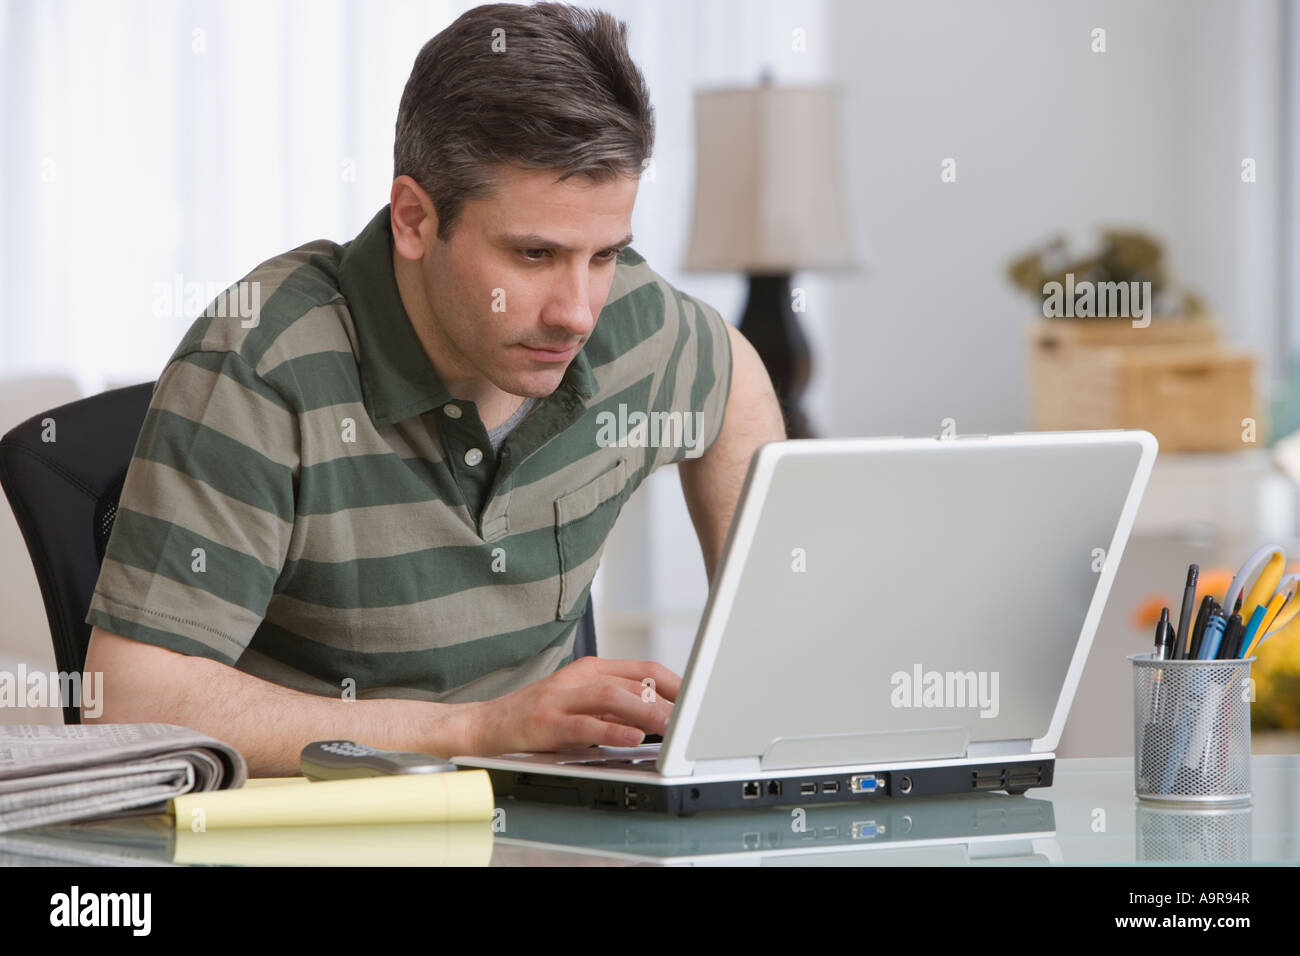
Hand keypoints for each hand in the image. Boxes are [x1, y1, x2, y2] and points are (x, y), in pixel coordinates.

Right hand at [467, 657, 680, 753]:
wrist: (486, 725)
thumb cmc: (538, 717)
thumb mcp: (582, 705)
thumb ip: (616, 708)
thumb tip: (659, 716)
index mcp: (590, 669)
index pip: (641, 668)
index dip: (672, 682)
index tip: (694, 698)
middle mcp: (577, 677)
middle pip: (631, 680)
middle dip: (666, 698)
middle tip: (692, 715)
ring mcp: (560, 697)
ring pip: (611, 696)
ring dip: (645, 711)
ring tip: (671, 725)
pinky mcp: (546, 721)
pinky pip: (585, 725)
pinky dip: (611, 731)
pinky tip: (632, 738)